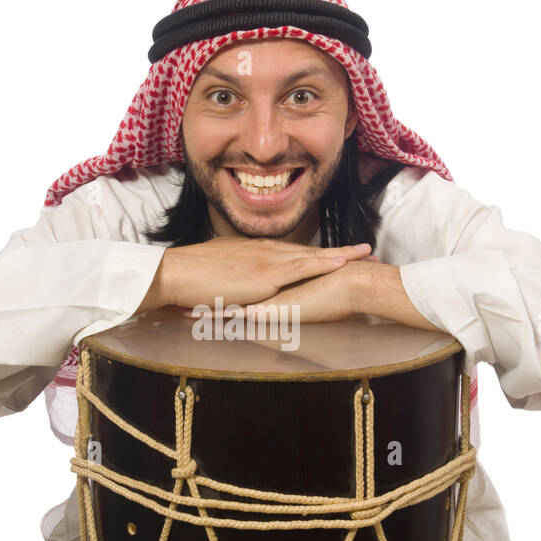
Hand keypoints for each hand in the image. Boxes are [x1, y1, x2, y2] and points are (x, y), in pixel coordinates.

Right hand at [138, 237, 371, 311]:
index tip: (334, 254)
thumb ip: (230, 281)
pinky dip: (323, 263)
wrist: (174, 275)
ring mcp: (265, 260)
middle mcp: (263, 251)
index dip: (315, 254)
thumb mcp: (214, 277)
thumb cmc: (187, 280)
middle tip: (364, 250)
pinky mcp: (265, 274)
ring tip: (365, 253)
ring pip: (312, 255)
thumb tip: (234, 290)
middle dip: (337, 251)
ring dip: (340, 254)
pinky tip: (342, 263)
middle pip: (308, 250)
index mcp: (252, 253)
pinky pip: (301, 267)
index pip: (292, 252)